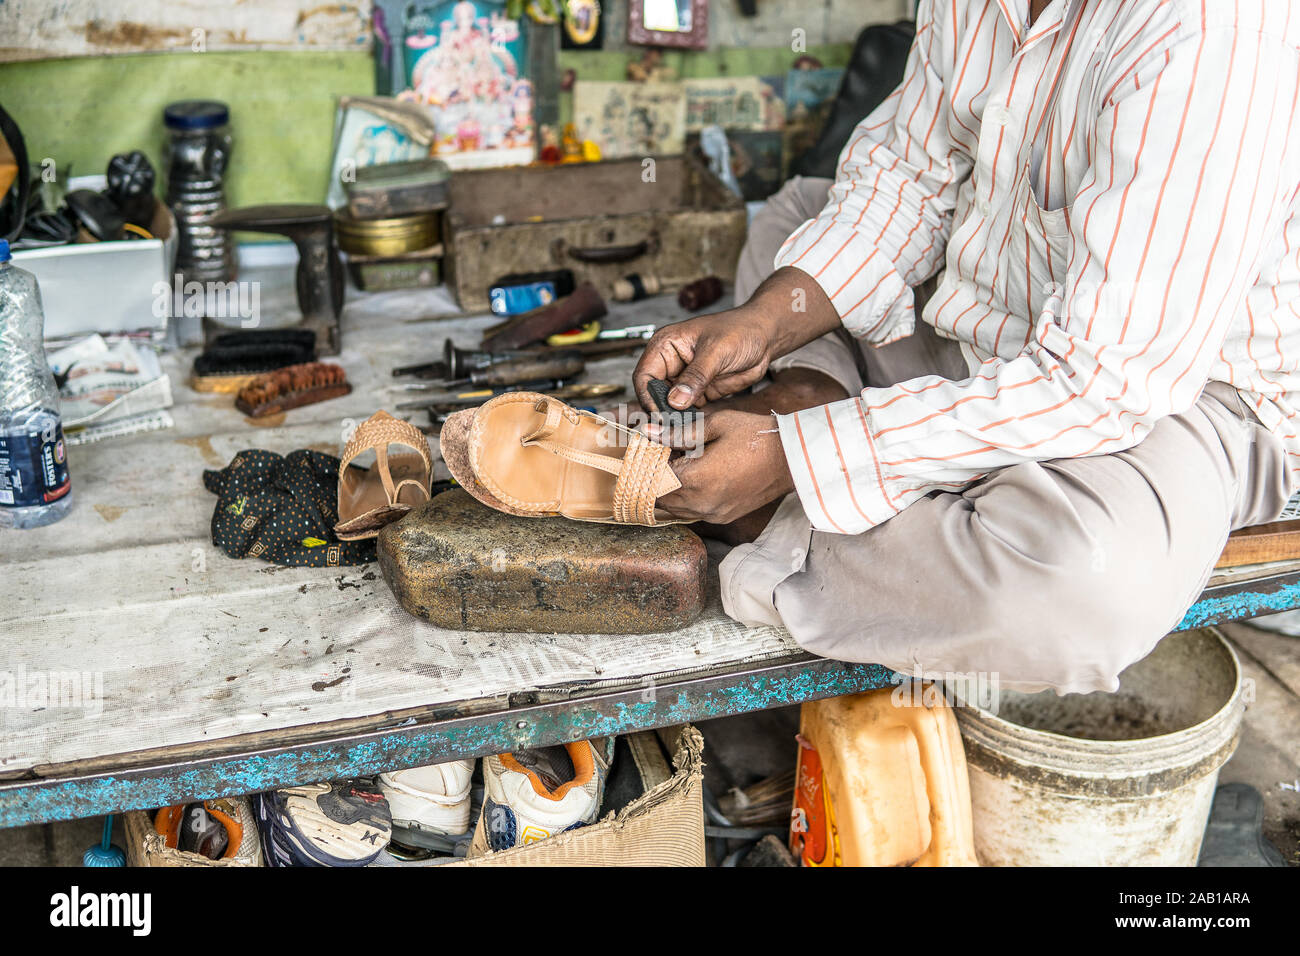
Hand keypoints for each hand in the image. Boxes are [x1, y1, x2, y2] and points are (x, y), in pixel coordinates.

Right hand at [634, 267, 843, 411]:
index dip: (648, 397)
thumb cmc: (741, 331)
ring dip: (673, 420)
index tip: (660, 415)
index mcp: (665, 345)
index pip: (644, 375)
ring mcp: (683, 379)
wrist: (765, 337)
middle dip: (659, 412)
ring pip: (668, 406)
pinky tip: (693, 429)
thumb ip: (696, 376)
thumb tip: (675, 401)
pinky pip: (686, 411)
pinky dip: (687, 421)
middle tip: (670, 430)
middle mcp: (670, 363)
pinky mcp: (697, 392)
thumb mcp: (717, 352)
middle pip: (652, 394)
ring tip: (680, 433)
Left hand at [652, 410, 794, 523]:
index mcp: (696, 480)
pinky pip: (690, 512)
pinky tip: (689, 480)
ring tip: (673, 467)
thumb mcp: (715, 425)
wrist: (792, 458)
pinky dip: (682, 499)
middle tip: (657, 457)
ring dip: (665, 491)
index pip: (651, 479)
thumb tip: (648, 432)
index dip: (644, 464)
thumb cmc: (756, 437)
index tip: (648, 448)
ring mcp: (712, 513)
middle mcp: (701, 503)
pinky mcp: (722, 517)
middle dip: (651, 479)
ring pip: (672, 509)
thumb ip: (678, 432)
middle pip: (657, 499)